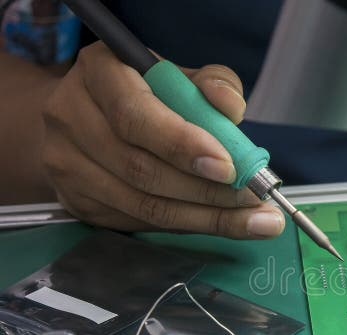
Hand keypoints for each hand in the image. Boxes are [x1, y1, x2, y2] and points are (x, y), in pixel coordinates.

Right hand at [41, 42, 283, 238]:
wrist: (90, 114)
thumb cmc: (145, 90)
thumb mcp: (180, 75)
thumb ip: (213, 83)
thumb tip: (232, 108)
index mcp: (99, 72)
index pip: (135, 116)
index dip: (183, 146)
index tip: (229, 167)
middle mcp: (71, 116)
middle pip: (141, 169)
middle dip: (208, 192)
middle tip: (255, 200)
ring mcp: (67, 163)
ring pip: (142, 205)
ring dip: (205, 217)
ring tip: (254, 220)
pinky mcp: (77, 200)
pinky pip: (140, 221)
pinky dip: (187, 225)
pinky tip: (221, 223)